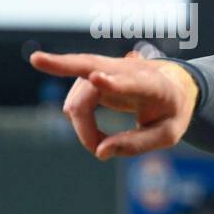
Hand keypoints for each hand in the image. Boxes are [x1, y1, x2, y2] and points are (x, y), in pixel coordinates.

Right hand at [30, 51, 199, 159]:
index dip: (115, 84)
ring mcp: (109, 69)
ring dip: (83, 127)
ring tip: (100, 146)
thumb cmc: (172, 111)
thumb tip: (100, 153)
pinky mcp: (94, 74)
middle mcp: (128, 70)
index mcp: (154, 84)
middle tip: (36, 60)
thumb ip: (136, 144)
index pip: (133, 83)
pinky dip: (81, 122)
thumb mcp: (168, 134)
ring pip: (79, 97)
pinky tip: (95, 136)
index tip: (99, 79)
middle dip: (63, 65)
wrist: (176, 85)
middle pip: (90, 67)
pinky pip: (77, 100)